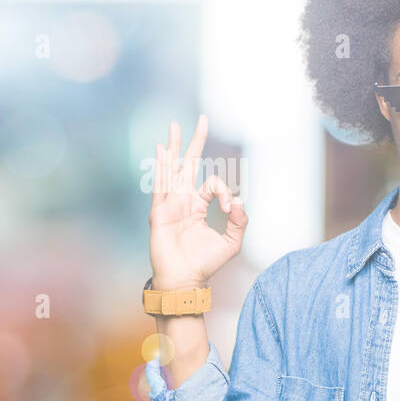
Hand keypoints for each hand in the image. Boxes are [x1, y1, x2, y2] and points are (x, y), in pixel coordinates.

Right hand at [149, 114, 247, 290]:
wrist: (185, 280)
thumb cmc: (204, 264)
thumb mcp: (231, 243)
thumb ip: (240, 222)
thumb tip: (239, 200)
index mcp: (197, 205)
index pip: (212, 184)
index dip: (224, 191)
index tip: (229, 210)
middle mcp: (183, 200)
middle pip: (189, 164)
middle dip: (195, 142)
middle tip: (202, 119)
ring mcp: (169, 204)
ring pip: (172, 169)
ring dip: (175, 147)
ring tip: (175, 125)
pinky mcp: (160, 212)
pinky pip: (161, 185)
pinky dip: (162, 166)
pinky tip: (163, 149)